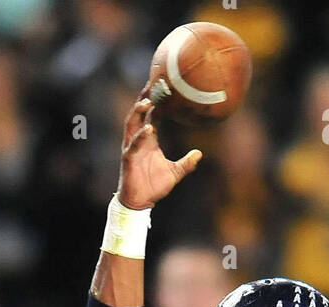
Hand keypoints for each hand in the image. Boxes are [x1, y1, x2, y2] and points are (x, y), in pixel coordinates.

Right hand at [117, 89, 201, 210]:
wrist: (140, 203)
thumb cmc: (154, 186)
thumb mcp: (174, 172)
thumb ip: (186, 163)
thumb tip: (199, 153)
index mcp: (149, 140)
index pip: (152, 114)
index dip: (158, 100)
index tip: (165, 84)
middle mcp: (138, 140)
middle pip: (139, 113)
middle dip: (145, 97)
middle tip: (153, 81)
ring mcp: (132, 148)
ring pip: (132, 125)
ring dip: (138, 112)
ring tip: (147, 100)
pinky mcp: (128, 160)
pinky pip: (134, 145)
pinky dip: (140, 136)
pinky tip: (148, 128)